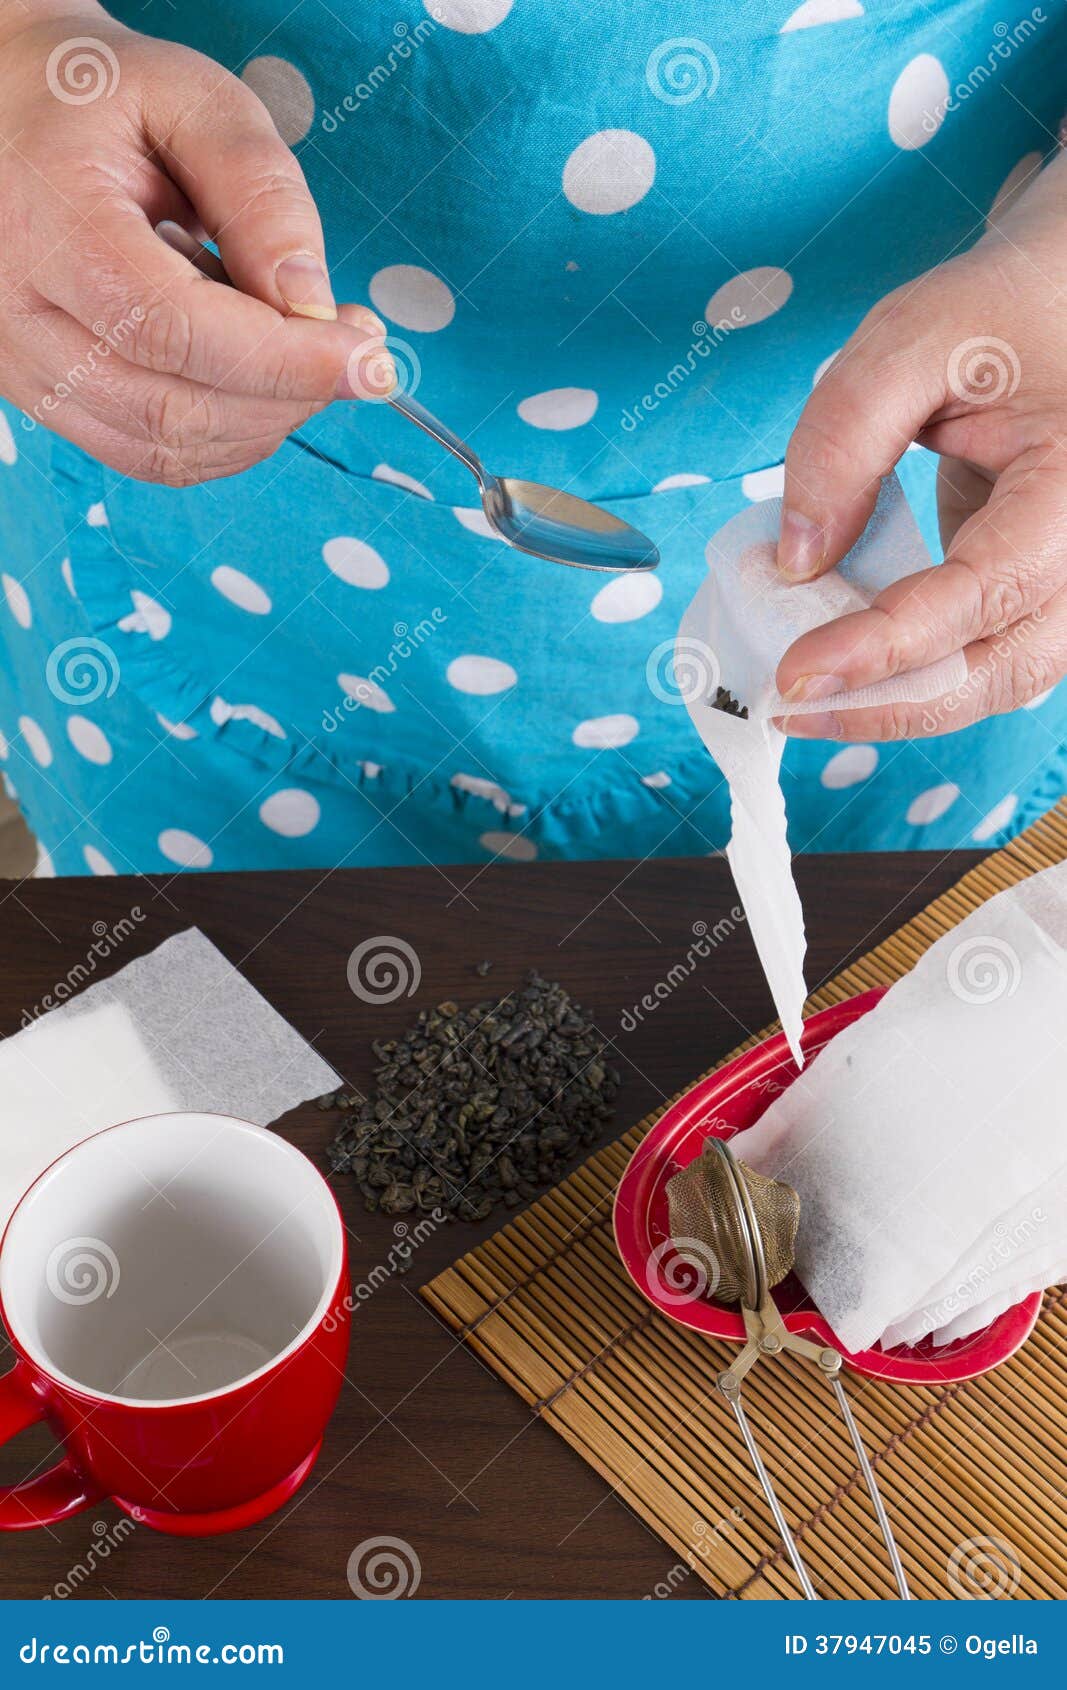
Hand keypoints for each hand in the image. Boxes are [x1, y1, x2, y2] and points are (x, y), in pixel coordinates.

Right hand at [0, 1, 393, 484]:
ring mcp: (25, 369)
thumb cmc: (98, 99)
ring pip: (165, 448)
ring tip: (308, 353)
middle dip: (288, 394)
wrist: (11, 114)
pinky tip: (261, 380)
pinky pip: (151, 455)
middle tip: (354, 349)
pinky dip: (229, 435)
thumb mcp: (189, 97)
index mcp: (44, 222)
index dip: (282, 360)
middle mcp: (18, 314)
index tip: (366, 356)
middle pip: (172, 407)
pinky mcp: (49, 400)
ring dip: (265, 421)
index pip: (170, 328)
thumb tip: (310, 303)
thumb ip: (257, 189)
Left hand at [774, 151, 1066, 740]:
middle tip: (785, 706)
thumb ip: (844, 438)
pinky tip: (843, 665)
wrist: (1057, 303)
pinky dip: (914, 673)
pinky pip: (985, 656)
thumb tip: (795, 562)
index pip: (984, 592)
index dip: (887, 645)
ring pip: (998, 680)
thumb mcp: (910, 339)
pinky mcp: (1040, 590)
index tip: (796, 672)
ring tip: (803, 698)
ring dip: (900, 702)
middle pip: (1002, 669)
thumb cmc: (999, 310)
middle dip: (889, 704)